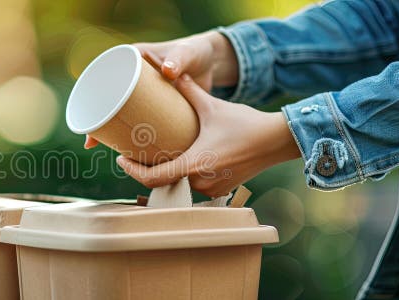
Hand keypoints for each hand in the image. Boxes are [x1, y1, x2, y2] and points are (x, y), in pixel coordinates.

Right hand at [84, 31, 237, 148]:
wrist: (212, 62)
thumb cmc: (194, 53)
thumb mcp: (185, 54)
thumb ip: (178, 59)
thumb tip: (168, 72)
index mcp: (130, 61)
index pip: (102, 78)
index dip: (90, 97)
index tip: (86, 116)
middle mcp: (131, 79)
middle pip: (107, 102)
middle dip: (97, 122)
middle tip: (92, 141)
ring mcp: (143, 96)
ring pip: (121, 116)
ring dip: (111, 133)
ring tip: (107, 150)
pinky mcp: (154, 108)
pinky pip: (137, 123)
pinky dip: (131, 137)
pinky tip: (126, 153)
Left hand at [115, 75, 299, 196]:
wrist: (277, 140)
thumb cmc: (246, 124)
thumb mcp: (213, 106)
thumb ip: (190, 91)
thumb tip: (173, 73)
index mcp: (194, 164)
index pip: (153, 177)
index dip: (132, 171)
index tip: (121, 160)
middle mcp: (200, 182)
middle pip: (163, 183)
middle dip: (147, 171)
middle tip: (133, 155)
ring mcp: (212, 189)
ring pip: (179, 186)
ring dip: (166, 175)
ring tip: (151, 159)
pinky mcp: (221, 189)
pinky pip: (194, 187)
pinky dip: (183, 178)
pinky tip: (176, 165)